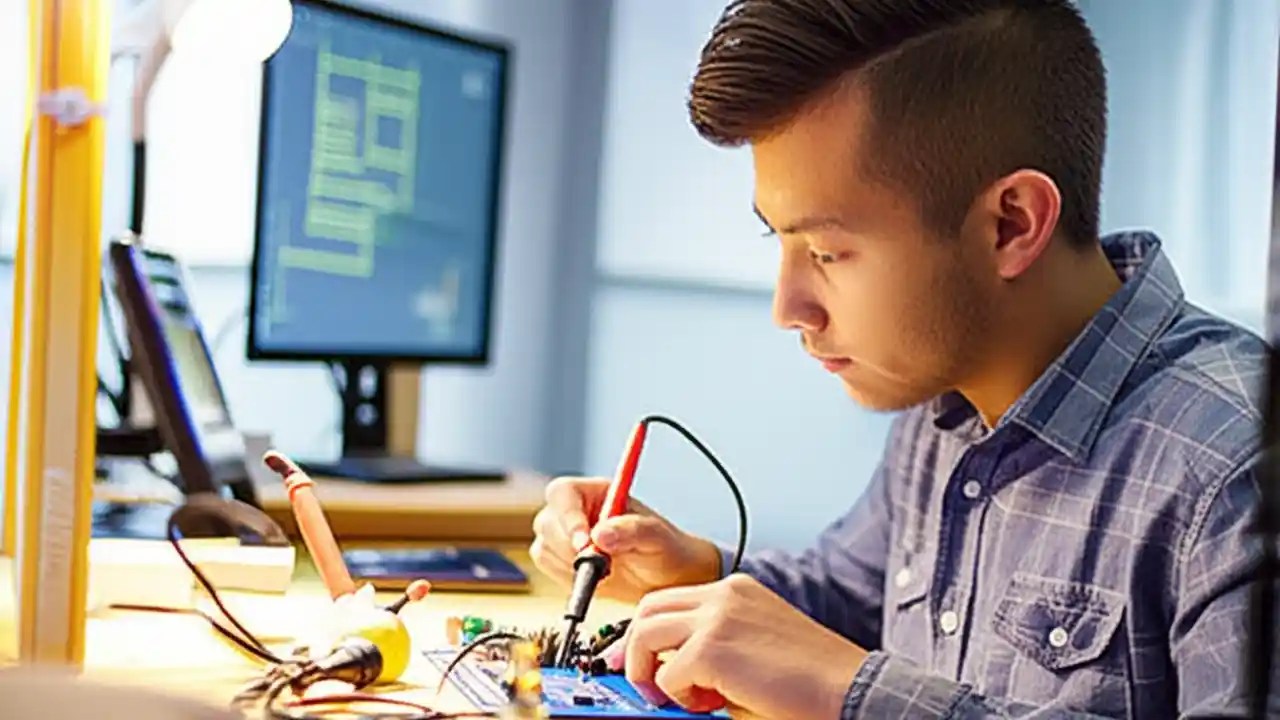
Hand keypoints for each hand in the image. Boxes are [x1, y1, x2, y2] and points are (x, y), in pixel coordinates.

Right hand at [530, 476, 721, 602]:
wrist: (665, 579)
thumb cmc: (665, 550)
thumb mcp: (656, 538)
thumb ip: (632, 532)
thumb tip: (600, 535)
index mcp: (597, 492)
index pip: (564, 492)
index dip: (567, 517)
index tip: (583, 544)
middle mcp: (576, 508)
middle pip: (547, 521)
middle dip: (569, 548)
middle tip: (601, 567)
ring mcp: (564, 533)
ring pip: (543, 546)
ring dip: (570, 566)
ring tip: (607, 571)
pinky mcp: (558, 557)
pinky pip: (546, 566)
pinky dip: (566, 577)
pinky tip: (595, 579)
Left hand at [608, 574, 866, 718]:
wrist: (848, 687)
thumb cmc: (810, 677)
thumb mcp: (755, 646)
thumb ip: (714, 646)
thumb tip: (670, 673)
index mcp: (736, 590)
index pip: (671, 601)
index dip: (650, 636)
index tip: (644, 665)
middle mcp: (723, 594)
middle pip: (648, 609)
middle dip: (636, 649)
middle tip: (649, 685)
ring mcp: (716, 616)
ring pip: (645, 633)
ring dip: (648, 670)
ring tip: (674, 698)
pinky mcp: (712, 647)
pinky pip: (668, 673)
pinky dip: (679, 696)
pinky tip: (712, 704)